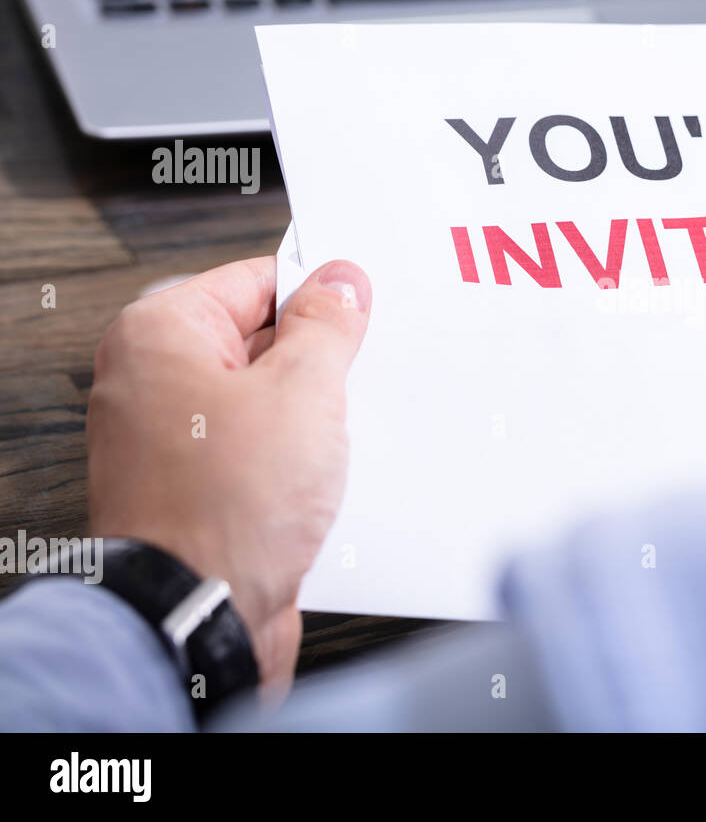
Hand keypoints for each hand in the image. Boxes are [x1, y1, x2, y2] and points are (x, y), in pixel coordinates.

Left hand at [86, 256, 370, 696]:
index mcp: (161, 334)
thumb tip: (339, 282)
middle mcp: (151, 381)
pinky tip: (326, 475)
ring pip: (263, 400)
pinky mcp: (193, 490)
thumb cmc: (225, 508)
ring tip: (338, 435)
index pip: (256, 280)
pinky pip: (255, 451)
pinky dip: (294, 458)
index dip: (319, 293)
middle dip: (318, 360)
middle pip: (258, 341)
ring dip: (311, 415)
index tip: (364, 307)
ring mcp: (168, 440)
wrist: (198, 616)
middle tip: (358, 376)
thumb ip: (326, 325)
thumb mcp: (303, 391)